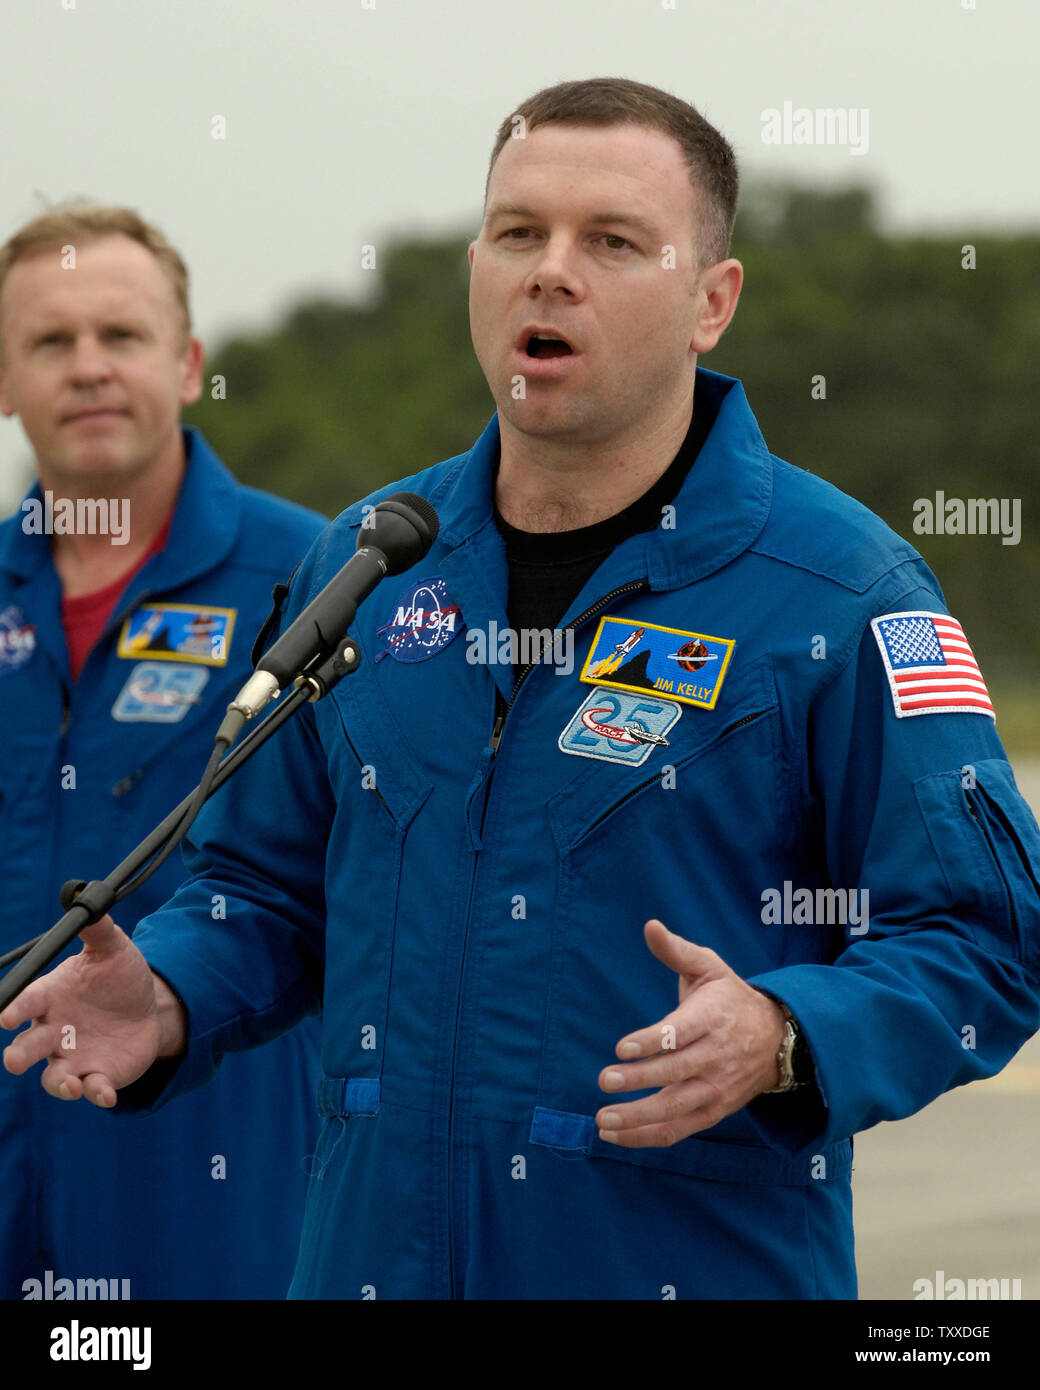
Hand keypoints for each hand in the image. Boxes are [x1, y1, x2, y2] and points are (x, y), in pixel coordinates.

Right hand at [0, 915, 181, 1107]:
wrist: (148, 1006)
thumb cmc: (119, 975)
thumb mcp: (113, 949)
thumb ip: (98, 931)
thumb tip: (86, 903)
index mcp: (51, 996)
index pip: (26, 1002)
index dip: (13, 1009)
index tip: (4, 1017)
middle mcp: (55, 1031)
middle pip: (27, 1046)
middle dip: (18, 1055)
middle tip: (14, 1061)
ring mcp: (74, 1057)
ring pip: (54, 1077)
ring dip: (59, 1084)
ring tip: (70, 1084)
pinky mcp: (97, 1075)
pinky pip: (91, 1089)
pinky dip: (96, 1093)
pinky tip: (106, 1093)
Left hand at [595, 919, 785, 1146]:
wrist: (777, 1040)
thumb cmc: (729, 998)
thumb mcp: (709, 967)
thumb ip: (676, 951)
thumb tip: (650, 926)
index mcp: (712, 1018)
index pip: (681, 1033)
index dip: (652, 1040)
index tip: (622, 1046)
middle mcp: (715, 1056)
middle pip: (675, 1072)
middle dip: (639, 1079)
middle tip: (604, 1080)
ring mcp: (715, 1087)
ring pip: (676, 1107)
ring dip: (638, 1117)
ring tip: (603, 1119)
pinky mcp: (713, 1110)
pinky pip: (679, 1129)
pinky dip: (648, 1136)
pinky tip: (616, 1135)